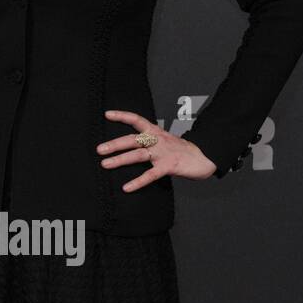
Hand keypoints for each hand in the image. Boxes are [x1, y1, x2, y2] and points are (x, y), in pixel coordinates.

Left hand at [98, 109, 216, 190]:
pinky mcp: (169, 166)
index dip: (122, 116)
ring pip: (138, 155)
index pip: (137, 119)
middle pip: (133, 139)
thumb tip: (126, 145)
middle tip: (99, 149)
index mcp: (155, 132)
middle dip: (115, 144)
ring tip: (105, 164)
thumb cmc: (179, 149)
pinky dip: (138, 182)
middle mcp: (157, 140)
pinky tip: (127, 187)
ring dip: (120, 160)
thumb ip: (147, 140)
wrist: (203, 157)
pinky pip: (150, 175)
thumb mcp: (162, 139)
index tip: (107, 114)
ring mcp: (163, 153)